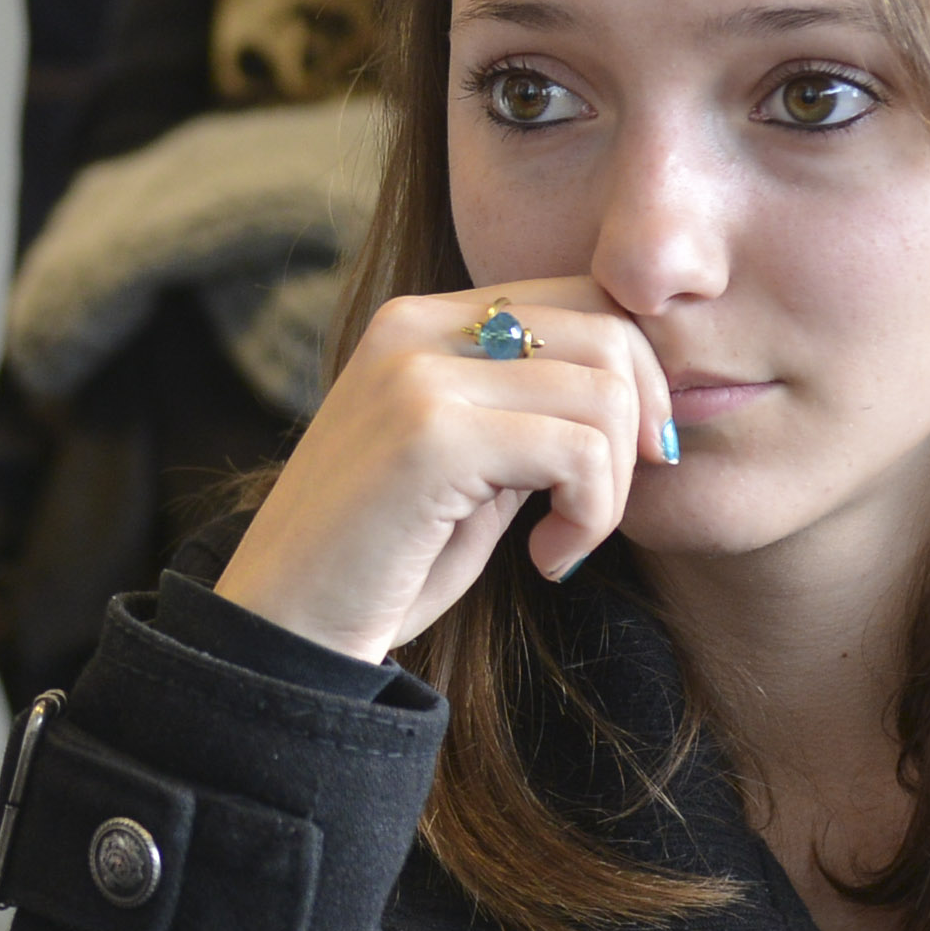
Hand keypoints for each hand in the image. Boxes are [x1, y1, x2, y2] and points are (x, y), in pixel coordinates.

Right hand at [213, 280, 672, 667]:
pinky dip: (591, 517)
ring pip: (604, 393)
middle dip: (640, 427)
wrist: (285, 632)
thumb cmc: (382, 564)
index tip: (633, 459)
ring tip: (564, 543)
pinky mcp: (431, 434)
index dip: (637, 377)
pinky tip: (548, 561)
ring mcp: (418, 374)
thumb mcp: (470, 468)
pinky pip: (577, 452)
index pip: (581, 298)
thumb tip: (644, 394)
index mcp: (420, 322)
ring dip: (611, 488)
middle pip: (607, 332)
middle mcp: (414, 328)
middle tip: (604, 507)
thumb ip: (531, 415)